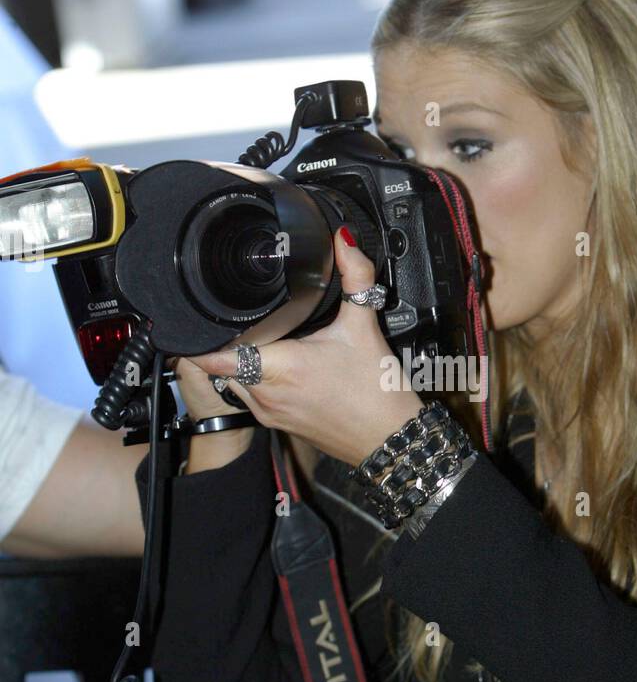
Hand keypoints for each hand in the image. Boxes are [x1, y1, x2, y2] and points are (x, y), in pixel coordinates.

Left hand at [181, 228, 425, 467]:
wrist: (389, 440)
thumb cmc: (376, 392)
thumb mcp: (364, 327)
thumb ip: (354, 277)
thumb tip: (343, 241)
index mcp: (278, 368)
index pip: (213, 356)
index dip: (201, 335)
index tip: (206, 313)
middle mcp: (264, 394)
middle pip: (220, 363)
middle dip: (225, 340)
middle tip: (238, 316)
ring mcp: (268, 412)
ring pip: (232, 381)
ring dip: (238, 361)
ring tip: (257, 336)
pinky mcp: (276, 423)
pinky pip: (249, 396)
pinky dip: (253, 379)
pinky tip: (276, 363)